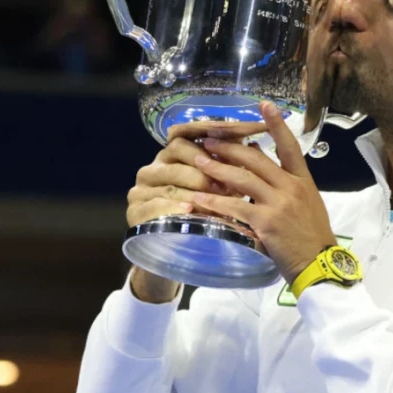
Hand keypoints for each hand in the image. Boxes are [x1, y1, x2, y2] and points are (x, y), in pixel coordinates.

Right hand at [125, 121, 265, 228]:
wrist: (178, 254)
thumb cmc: (203, 217)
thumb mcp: (216, 192)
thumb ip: (227, 168)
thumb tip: (257, 144)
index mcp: (170, 157)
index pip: (185, 138)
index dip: (209, 144)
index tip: (233, 153)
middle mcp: (153, 168)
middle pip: (177, 155)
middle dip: (205, 168)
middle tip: (226, 184)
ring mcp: (140, 189)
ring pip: (169, 181)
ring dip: (193, 190)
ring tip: (214, 200)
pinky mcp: (134, 212)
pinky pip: (153, 205)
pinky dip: (173, 208)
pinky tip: (189, 211)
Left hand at [191, 102, 336, 282]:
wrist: (319, 265)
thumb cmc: (312, 237)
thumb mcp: (306, 204)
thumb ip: (286, 185)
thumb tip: (261, 160)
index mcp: (303, 181)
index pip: (290, 147)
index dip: (276, 125)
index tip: (264, 105)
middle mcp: (291, 187)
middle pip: (257, 159)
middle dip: (230, 147)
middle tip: (209, 139)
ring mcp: (279, 204)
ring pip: (243, 178)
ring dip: (217, 167)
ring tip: (198, 159)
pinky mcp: (266, 222)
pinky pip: (235, 207)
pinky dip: (215, 201)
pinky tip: (199, 197)